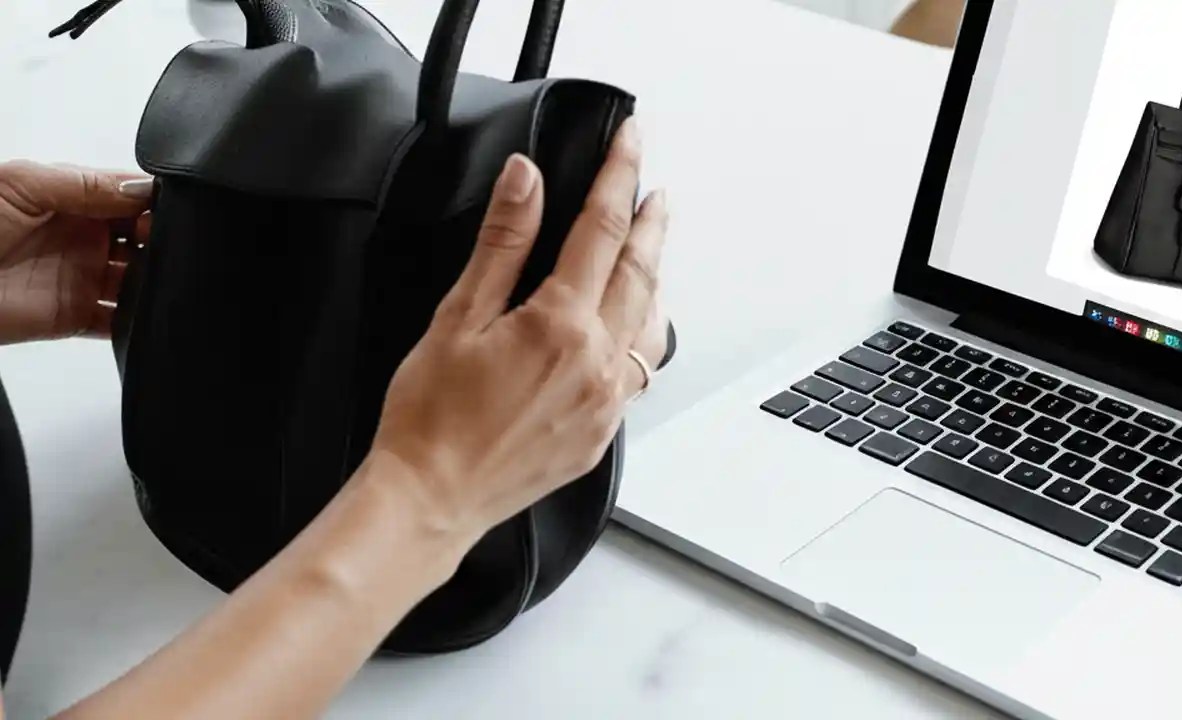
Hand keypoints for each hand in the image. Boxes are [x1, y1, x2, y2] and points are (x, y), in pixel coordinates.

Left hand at [0, 160, 151, 343]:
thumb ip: (83, 184)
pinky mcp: (75, 317)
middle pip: (143, 238)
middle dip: (165, 239)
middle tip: (169, 243)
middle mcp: (81, 237)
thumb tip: (142, 187)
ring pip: (140, 280)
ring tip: (167, 276)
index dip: (155, 201)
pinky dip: (140, 321)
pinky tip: (151, 311)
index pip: (129, 195)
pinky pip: (120, 323)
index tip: (174, 209)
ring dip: (159, 278)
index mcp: (70, 198)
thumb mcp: (21, 184)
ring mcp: (81, 277)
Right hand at [368, 118, 668, 541]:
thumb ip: (501, 243)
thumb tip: (526, 181)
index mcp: (559, 325)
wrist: (432, 498)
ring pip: (650, 322)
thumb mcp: (457, 316)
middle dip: (649, 222)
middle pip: (640, 271)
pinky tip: (634, 321)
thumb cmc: (430, 418)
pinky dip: (643, 331)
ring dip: (653, 276)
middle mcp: (596, 362)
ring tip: (652, 245)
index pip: (602, 228)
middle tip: (654, 188)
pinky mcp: (602, 431)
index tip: (630, 141)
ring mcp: (605, 401)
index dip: (618, 176)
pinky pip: (639, 369)